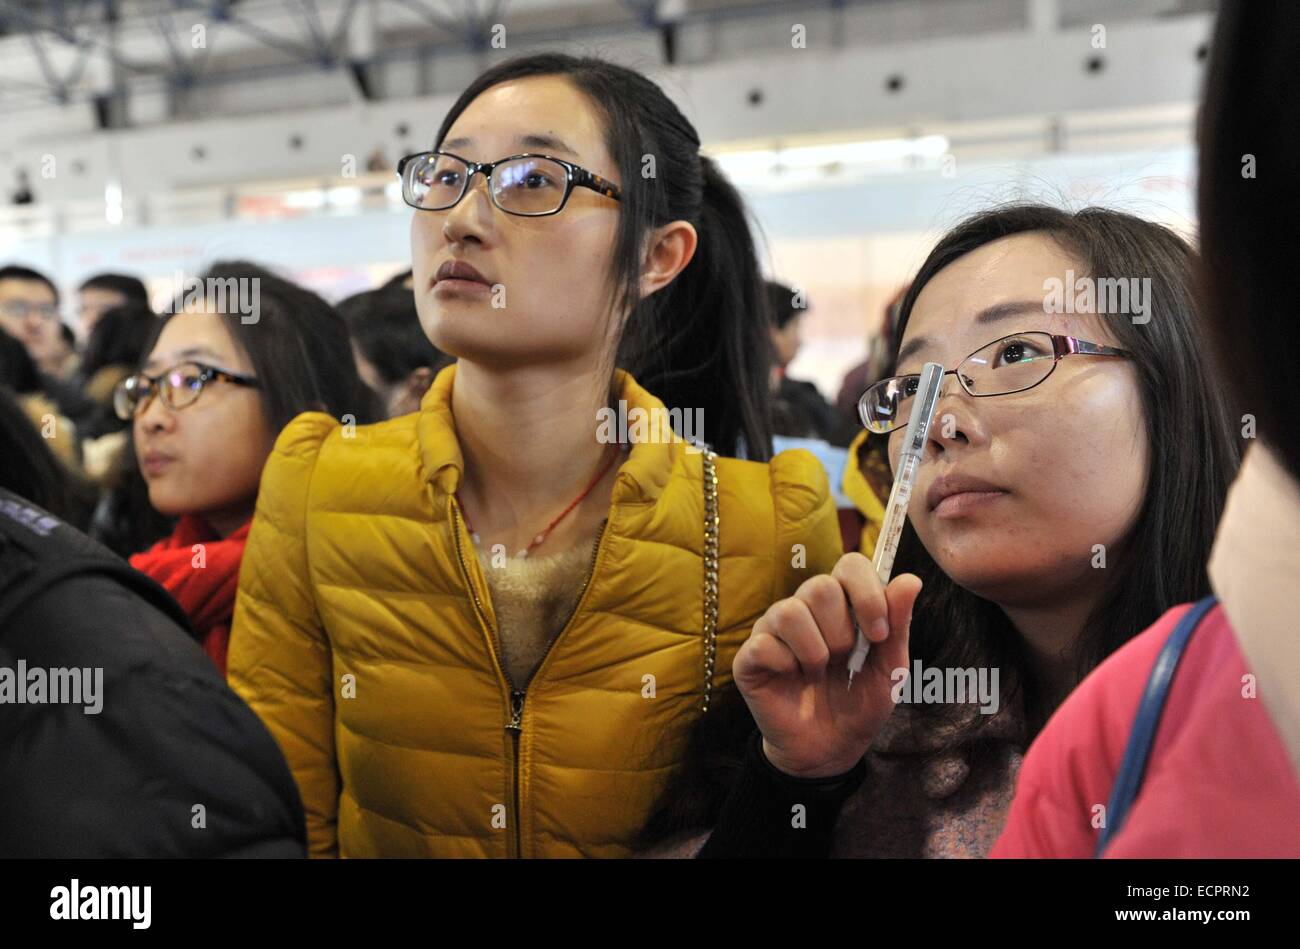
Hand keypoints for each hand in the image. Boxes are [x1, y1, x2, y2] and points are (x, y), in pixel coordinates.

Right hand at [733, 552, 921, 778]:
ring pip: (790, 612)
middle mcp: (803, 608)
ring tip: (818, 672)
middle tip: (842, 661)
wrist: (830, 751)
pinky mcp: (750, 657)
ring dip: (814, 651)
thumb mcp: (889, 668)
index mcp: (840, 603)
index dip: (867, 594)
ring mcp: (773, 630)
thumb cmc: (858, 704)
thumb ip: (898, 624)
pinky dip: (786, 665)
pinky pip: (764, 644)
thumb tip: (911, 579)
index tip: (878, 634)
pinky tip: (793, 678)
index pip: (850, 564)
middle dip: (841, 631)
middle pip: (820, 586)